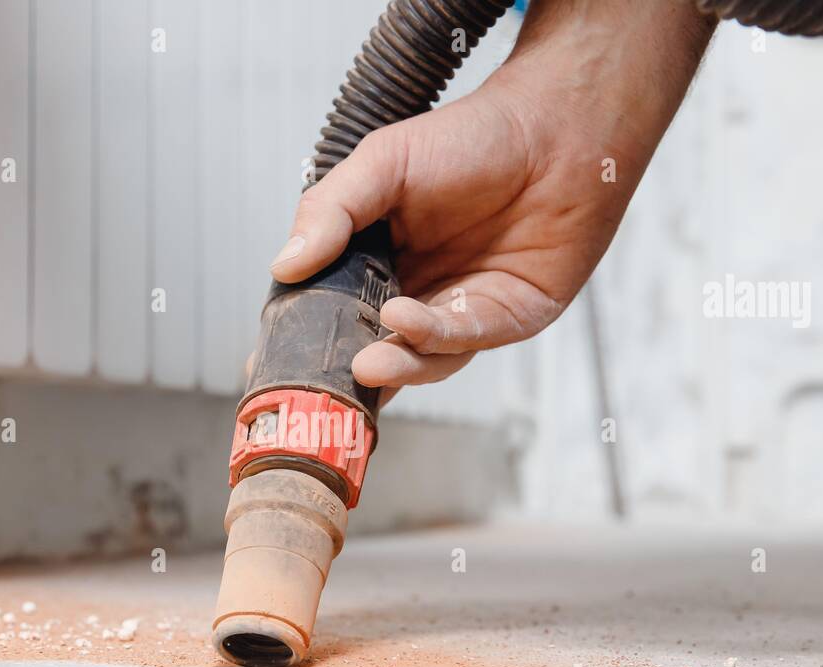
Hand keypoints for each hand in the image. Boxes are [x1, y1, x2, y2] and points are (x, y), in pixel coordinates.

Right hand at [270, 0, 715, 394]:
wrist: (558, 126)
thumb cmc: (472, 138)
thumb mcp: (381, 164)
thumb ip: (330, 211)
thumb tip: (282, 266)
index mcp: (378, 264)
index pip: (331, 313)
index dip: (301, 340)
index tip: (264, 363)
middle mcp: (417, 294)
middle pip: (371, 349)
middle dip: (344, 375)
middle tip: (316, 384)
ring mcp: (462, 313)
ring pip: (419, 359)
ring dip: (392, 364)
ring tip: (365, 361)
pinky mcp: (507, 320)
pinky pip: (464, 341)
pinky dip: (432, 337)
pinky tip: (405, 319)